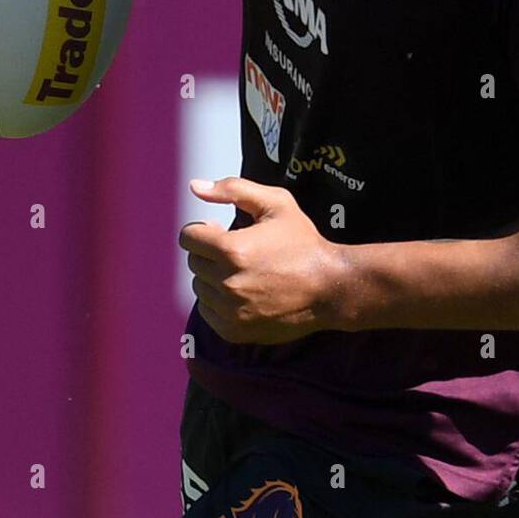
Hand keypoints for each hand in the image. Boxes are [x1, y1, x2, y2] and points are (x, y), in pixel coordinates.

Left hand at [179, 177, 348, 344]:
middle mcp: (227, 282)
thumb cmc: (303, 242)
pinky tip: (243, 293)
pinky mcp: (234, 331)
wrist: (330, 287)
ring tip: (242, 272)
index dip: (203, 230)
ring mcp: (230, 310)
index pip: (188, 237)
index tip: (219, 231)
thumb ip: (233, 189)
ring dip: (213, 277)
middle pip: (194, 262)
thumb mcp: (276, 203)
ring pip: (200, 288)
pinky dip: (218, 302)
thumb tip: (194, 186)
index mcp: (232, 249)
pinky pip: (208, 312)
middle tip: (237, 251)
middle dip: (209, 253)